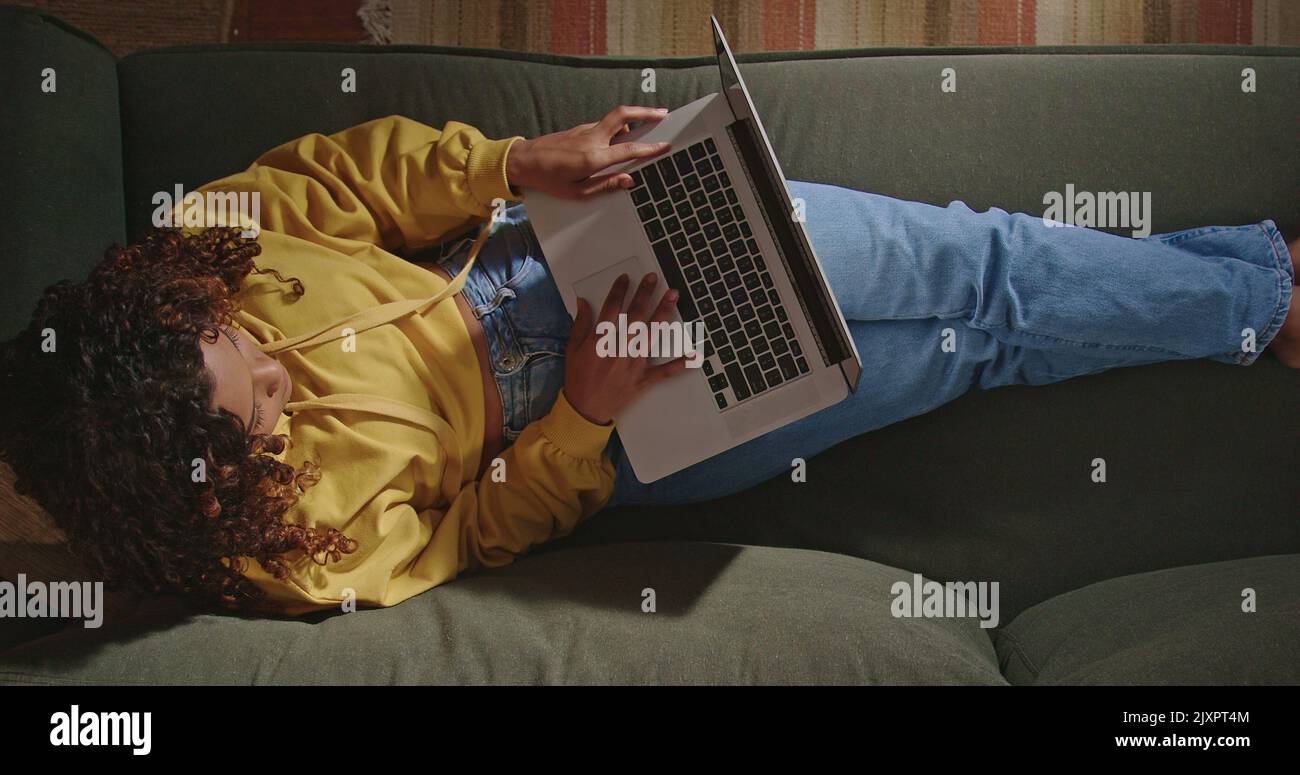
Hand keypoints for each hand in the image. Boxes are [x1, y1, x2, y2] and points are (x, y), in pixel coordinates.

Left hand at [506, 105, 672, 198]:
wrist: (522, 162)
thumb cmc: (548, 180)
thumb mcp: (578, 192)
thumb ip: (605, 185)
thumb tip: (628, 180)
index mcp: (594, 157)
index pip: (629, 149)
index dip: (650, 148)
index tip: (665, 146)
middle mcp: (591, 139)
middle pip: (624, 115)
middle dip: (646, 112)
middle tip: (663, 113)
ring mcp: (584, 130)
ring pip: (614, 120)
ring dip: (630, 122)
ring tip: (641, 133)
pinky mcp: (578, 128)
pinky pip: (602, 126)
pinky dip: (615, 129)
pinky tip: (615, 141)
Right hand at [563, 273, 688, 424]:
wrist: (584, 409)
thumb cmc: (577, 379)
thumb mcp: (572, 349)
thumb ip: (580, 325)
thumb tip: (583, 303)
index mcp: (600, 340)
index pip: (612, 308)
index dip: (620, 291)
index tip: (626, 278)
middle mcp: (619, 349)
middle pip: (636, 316)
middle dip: (645, 294)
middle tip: (654, 279)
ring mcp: (633, 364)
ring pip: (651, 335)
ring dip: (664, 314)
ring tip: (673, 297)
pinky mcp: (643, 380)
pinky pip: (664, 372)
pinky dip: (680, 364)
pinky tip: (694, 355)